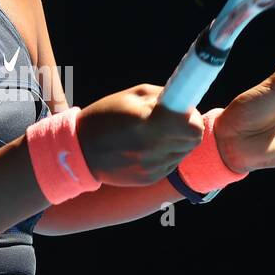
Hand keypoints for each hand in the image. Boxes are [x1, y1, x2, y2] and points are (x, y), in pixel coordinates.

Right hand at [77, 84, 204, 185]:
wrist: (80, 150)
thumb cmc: (105, 116)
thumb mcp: (132, 96)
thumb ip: (163, 97)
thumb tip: (186, 102)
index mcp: (148, 123)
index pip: (194, 127)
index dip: (192, 117)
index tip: (183, 111)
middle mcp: (152, 148)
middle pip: (193, 140)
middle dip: (186, 127)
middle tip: (171, 121)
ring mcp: (151, 167)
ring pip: (183, 152)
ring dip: (176, 141)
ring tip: (155, 134)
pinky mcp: (149, 179)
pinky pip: (171, 164)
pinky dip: (165, 154)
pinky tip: (147, 147)